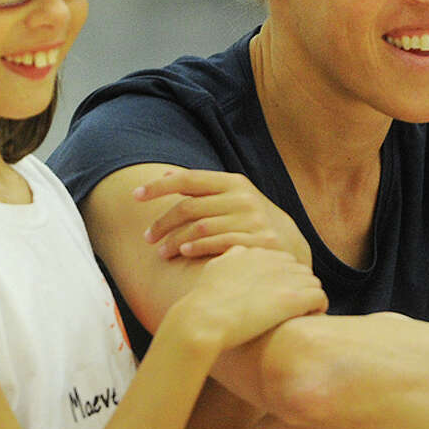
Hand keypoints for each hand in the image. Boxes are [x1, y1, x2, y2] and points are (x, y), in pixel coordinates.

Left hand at [136, 167, 310, 263]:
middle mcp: (243, 199)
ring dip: (175, 241)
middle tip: (148, 238)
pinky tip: (185, 253)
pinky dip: (198, 248)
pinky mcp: (259, 243)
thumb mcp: (234, 197)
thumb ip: (203, 188)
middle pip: (189, 208)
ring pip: (200, 228)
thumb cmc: (253, 220)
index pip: (188, 180)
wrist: (294, 245)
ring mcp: (252, 221)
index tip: (135, 196)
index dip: (158, 187)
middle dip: (163, 224)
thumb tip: (166, 175)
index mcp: (234, 183)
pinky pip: (219, 244)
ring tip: (162, 252)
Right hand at [173, 245, 327, 351]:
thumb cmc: (203, 302)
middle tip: (293, 307)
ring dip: (310, 298)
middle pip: (300, 270)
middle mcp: (272, 260)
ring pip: (313, 282)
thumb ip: (228, 259)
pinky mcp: (293, 298)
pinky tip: (310, 318)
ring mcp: (284, 278)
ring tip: (303, 314)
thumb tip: (236, 253)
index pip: (283, 260)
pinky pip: (320, 298)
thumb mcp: (213, 270)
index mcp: (254, 252)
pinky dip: (318, 308)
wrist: (203, 319)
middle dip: (299, 287)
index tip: (279, 295)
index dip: (284, 279)